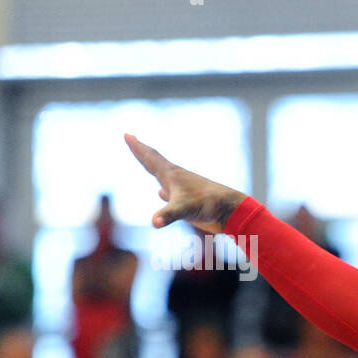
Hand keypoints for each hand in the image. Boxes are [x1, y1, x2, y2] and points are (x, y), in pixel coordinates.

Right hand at [124, 134, 246, 233]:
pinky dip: (164, 191)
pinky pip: (172, 193)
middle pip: (155, 161)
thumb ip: (167, 215)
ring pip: (164, 176)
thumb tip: (154, 223)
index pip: (151, 158)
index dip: (138, 147)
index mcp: (172, 175)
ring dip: (154, 169)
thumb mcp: (184, 209)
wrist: (230, 211)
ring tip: (147, 163)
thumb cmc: (208, 205)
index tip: (127, 134)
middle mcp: (177, 178)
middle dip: (142, 151)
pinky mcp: (190, 202)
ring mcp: (184, 189)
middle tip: (132, 138)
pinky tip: (162, 193)